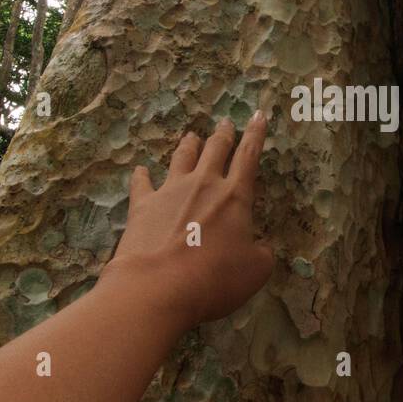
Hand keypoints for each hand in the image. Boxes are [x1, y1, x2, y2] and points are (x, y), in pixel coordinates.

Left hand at [100, 113, 274, 329]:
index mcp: (235, 197)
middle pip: (215, 150)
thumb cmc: (215, 279)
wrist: (159, 286)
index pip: (249, 156)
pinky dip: (142, 176)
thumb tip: (259, 247)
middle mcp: (203, 185)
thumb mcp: (255, 271)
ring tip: (191, 136)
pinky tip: (140, 170)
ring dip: (189, 146)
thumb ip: (261, 253)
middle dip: (223, 134)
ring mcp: (170, 192)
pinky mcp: (142, 206)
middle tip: (225, 123)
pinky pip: (142, 184)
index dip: (256, 135)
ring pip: (181, 158)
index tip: (259, 115)